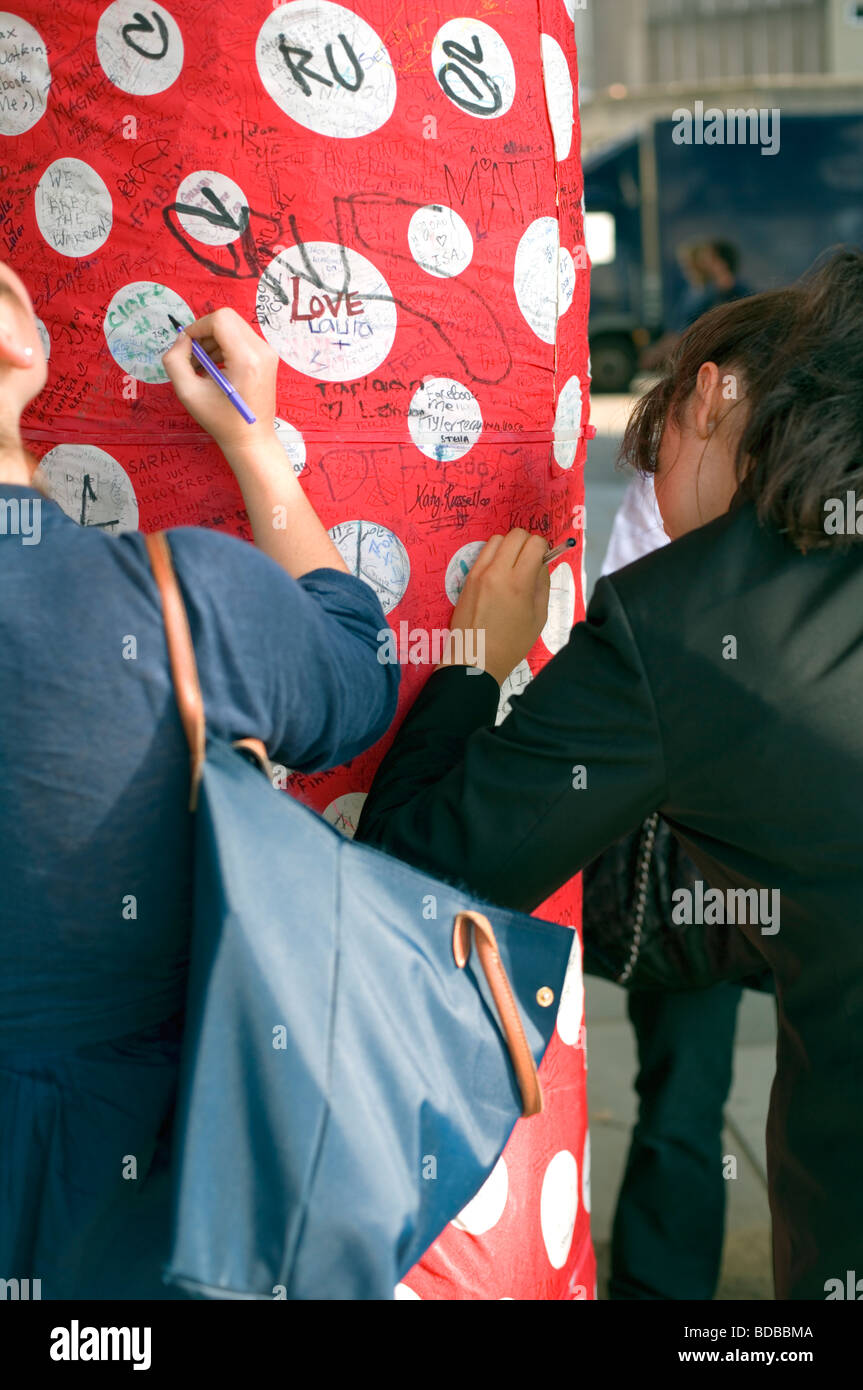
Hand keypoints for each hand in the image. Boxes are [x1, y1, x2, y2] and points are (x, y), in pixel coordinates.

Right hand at [161, 307, 278, 452]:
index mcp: (246, 359)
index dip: (197, 328)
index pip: (219, 320)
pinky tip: (216, 368)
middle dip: (205, 332)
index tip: (187, 347)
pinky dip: (224, 345)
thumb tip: (182, 338)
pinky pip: (241, 337)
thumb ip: (175, 361)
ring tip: (202, 366)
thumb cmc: (221, 421)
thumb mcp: (188, 393)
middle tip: (194, 356)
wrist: (251, 440)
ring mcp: (268, 353)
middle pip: (227, 318)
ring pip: (233, 326)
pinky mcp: (267, 357)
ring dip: (213, 340)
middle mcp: (262, 351)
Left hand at [441, 529, 550, 685]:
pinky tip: (499, 575)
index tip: (543, 559)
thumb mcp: (539, 616)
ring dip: (509, 546)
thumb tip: (541, 563)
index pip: (535, 543)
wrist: (475, 659)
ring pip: (497, 539)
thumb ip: (542, 584)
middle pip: (516, 534)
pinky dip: (495, 555)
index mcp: (518, 583)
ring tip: (513, 566)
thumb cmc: (511, 644)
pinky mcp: (467, 578)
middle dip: (528, 542)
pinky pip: (483, 553)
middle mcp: (497, 572)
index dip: (544, 548)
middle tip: (530, 560)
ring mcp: (478, 573)